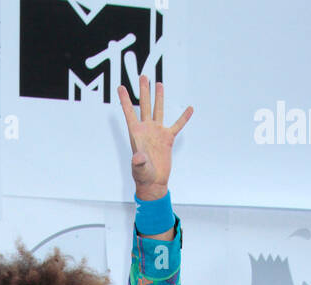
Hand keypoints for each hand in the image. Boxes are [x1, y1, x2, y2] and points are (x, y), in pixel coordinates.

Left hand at [117, 77, 192, 198]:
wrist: (153, 182)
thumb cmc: (143, 175)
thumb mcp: (139, 167)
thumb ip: (138, 161)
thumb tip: (138, 156)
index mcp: (136, 133)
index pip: (129, 112)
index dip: (124, 99)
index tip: (120, 87)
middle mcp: (146, 129)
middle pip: (144, 106)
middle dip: (143, 91)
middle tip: (143, 76)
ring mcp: (157, 133)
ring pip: (158, 110)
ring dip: (158, 97)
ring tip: (158, 83)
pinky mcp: (167, 139)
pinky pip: (177, 125)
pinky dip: (184, 117)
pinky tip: (189, 108)